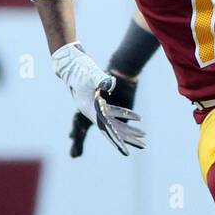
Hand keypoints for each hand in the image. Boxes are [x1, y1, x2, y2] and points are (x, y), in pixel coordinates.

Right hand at [52, 42, 144, 156]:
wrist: (71, 63)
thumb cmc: (79, 69)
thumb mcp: (91, 74)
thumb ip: (101, 79)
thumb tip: (111, 84)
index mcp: (90, 109)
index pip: (106, 129)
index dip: (116, 140)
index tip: (126, 151)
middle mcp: (93, 112)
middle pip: (114, 130)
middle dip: (129, 139)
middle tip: (144, 146)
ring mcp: (97, 108)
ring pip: (116, 122)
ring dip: (129, 129)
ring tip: (144, 136)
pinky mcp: (101, 102)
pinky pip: (115, 113)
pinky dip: (126, 116)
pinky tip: (137, 118)